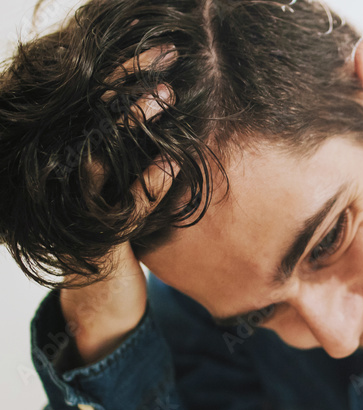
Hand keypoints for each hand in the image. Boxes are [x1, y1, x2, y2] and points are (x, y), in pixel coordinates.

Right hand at [58, 45, 176, 366]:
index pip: (97, 101)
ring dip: (134, 122)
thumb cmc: (127, 237)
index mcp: (83, 159)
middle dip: (130, 81)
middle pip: (95, 114)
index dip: (125, 71)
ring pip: (102, 151)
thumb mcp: (136, 187)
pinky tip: (171, 165)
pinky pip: (122, 207)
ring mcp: (81, 206)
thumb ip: (146, 153)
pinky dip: (148, 184)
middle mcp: (73, 177)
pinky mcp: (98, 238)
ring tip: (165, 97)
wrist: (108, 301)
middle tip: (166, 58)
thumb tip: (182, 111)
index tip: (161, 48)